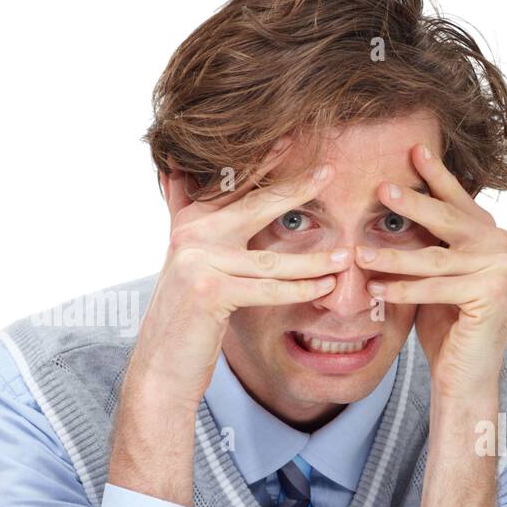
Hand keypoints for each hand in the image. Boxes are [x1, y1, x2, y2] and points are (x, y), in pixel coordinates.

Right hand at [132, 159, 346, 415]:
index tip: (291, 137)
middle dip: (295, 188)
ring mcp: (197, 262)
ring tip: (345, 255)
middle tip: (329, 171)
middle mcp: (190, 237)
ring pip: (270, 258)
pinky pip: (267, 288)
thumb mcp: (183, 263)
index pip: (230, 185)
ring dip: (313, 259)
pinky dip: (299, 289)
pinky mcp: (208, 292)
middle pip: (253, 206)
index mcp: (187, 225)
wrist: (161, 368)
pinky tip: (325, 288)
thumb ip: (182, 217)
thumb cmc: (186, 321)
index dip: (261, 161)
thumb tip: (173, 170)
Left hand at [354, 144, 506, 405]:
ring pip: (435, 258)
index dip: (436, 175)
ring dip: (393, 255)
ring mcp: (502, 269)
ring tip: (359, 252)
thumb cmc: (445, 324)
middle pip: (447, 221)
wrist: (466, 375)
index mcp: (490, 235)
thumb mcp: (432, 274)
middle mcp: (502, 247)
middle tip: (381, 188)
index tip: (413, 149)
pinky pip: (437, 288)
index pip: (457, 201)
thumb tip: (390, 201)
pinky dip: (404, 290)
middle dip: (413, 203)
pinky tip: (376, 290)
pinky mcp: (493, 294)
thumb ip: (427, 242)